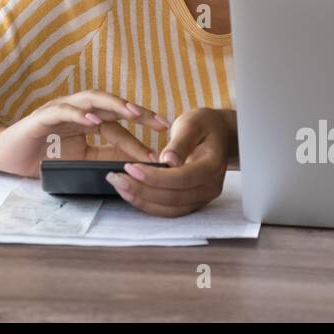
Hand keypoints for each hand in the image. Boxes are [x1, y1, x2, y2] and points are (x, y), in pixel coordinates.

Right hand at [0, 90, 171, 178]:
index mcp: (87, 121)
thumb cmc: (42, 157)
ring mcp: (59, 110)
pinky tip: (95, 120)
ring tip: (134, 113)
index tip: (166, 139)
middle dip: (138, 112)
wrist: (5, 156)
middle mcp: (77, 111)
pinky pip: (64, 111)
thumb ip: (106, 158)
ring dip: (114, 105)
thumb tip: (139, 163)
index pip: (119, 122)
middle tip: (162, 122)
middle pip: (112, 105)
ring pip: (91, 100)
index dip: (142, 129)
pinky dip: (80, 114)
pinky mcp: (42, 117)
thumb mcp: (81, 161)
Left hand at [104, 107, 229, 216]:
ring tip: (118, 186)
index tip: (130, 167)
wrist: (218, 135)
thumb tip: (168, 160)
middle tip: (115, 178)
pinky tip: (130, 192)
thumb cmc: (203, 125)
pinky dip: (148, 204)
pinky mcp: (193, 202)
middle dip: (142, 190)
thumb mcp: (192, 123)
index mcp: (212, 165)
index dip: (155, 177)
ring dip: (142, 200)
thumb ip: (180, 142)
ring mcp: (203, 198)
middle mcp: (210, 186)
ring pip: (170, 209)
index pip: (182, 178)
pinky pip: (169, 210)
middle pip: (174, 198)